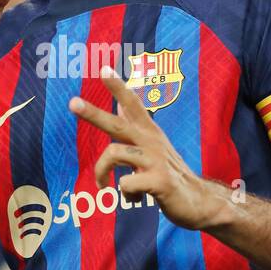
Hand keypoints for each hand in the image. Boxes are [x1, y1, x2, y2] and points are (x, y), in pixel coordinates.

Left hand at [69, 65, 224, 230]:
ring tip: (103, 186)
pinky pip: (126, 184)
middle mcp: (152, 142)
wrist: (198, 201)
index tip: (104, 69)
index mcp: (149, 132)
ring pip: (114, 153)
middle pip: (117, 124)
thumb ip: (136, 125)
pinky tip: (136, 199)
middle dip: (93, 113)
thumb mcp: (153, 144)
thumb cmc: (169, 173)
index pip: (133, 104)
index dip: (118, 87)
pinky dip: (125, 194)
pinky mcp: (160, 181)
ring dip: (101, 173)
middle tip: (72, 102)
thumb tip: (119, 103)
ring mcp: (156, 161)